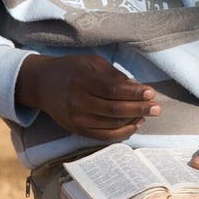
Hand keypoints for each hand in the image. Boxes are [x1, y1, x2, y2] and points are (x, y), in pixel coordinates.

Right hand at [15, 53, 160, 140]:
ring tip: (146, 115)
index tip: (151, 93)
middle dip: (139, 109)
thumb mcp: (91, 62)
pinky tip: (133, 125)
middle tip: (157, 108)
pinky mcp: (76, 129)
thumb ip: (114, 75)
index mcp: (82, 80)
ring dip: (132, 121)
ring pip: (110, 125)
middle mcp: (77, 101)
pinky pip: (102, 136)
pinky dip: (120, 132)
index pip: (113, 90)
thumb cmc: (71, 69)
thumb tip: (137, 88)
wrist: (41, 84)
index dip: (134, 93)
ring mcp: (76, 118)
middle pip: (114, 109)